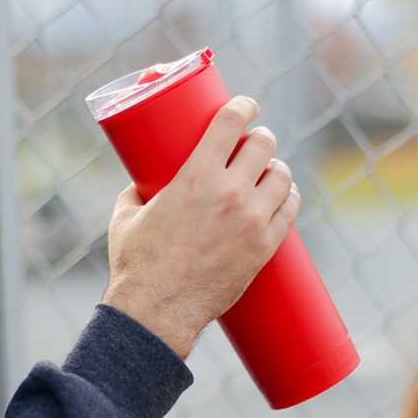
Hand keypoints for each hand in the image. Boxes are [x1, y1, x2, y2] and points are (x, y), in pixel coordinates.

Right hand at [102, 96, 300, 358]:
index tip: (248, 105)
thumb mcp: (126, 215)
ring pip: (283, 175)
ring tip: (269, 170)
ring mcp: (252, 220)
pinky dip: (289, 197)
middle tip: (254, 143)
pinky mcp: (264, 247)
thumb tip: (141, 184)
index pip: (232, 122)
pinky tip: (285, 195)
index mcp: (195, 176)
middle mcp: (230, 192)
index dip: (244, 106)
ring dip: (277, 167)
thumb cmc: (137, 264)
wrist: (157, 312)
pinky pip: (291, 209)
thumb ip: (135, 192)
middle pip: (264, 144)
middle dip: (260, 137)